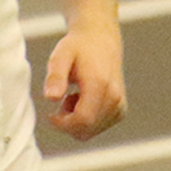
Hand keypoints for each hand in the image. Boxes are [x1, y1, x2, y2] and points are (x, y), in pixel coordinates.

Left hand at [42, 25, 126, 140]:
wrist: (100, 39)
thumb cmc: (78, 47)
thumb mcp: (61, 56)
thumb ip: (55, 76)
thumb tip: (50, 97)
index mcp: (100, 84)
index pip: (83, 120)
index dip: (63, 123)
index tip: (50, 115)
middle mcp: (114, 97)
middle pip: (87, 129)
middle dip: (68, 123)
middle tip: (62, 100)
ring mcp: (119, 104)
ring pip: (92, 131)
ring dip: (76, 121)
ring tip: (72, 97)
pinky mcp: (120, 109)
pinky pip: (99, 127)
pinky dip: (86, 119)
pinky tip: (82, 101)